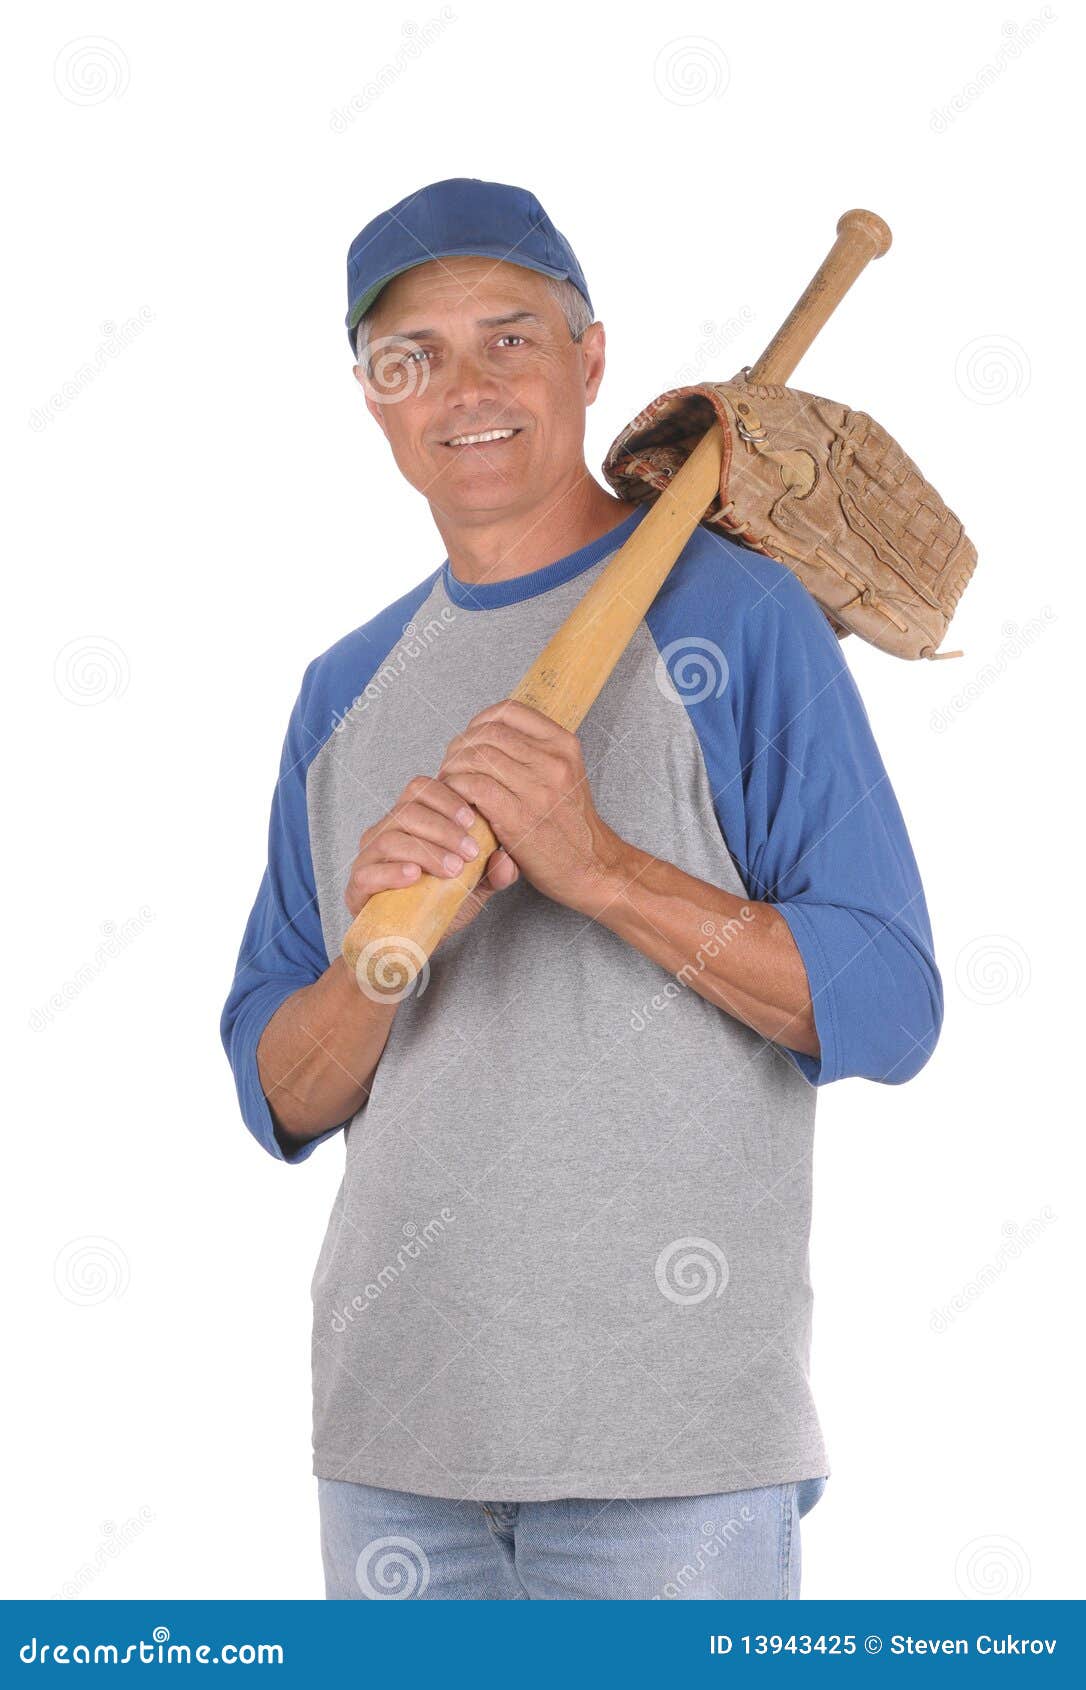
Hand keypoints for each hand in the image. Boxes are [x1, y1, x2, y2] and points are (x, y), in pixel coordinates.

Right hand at [345, 775, 518, 943]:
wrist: (410, 941)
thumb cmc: (440, 902)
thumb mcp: (475, 886)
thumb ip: (493, 872)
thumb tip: (506, 860)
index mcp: (411, 819)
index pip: (422, 788)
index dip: (447, 798)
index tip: (473, 820)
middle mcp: (386, 830)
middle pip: (409, 810)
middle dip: (444, 829)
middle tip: (470, 852)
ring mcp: (368, 857)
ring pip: (391, 838)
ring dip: (427, 851)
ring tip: (453, 870)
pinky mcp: (357, 886)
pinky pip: (368, 872)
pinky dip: (393, 871)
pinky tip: (415, 876)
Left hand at [437, 699, 626, 913]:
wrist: (592, 868)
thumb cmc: (570, 826)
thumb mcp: (564, 777)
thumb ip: (534, 754)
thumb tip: (486, 738)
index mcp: (563, 745)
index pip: (509, 711)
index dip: (479, 722)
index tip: (469, 740)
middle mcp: (553, 761)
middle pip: (487, 733)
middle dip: (460, 747)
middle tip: (451, 766)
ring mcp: (537, 788)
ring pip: (477, 756)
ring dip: (454, 768)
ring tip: (451, 783)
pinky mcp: (519, 817)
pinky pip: (475, 786)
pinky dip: (457, 789)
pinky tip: (458, 802)